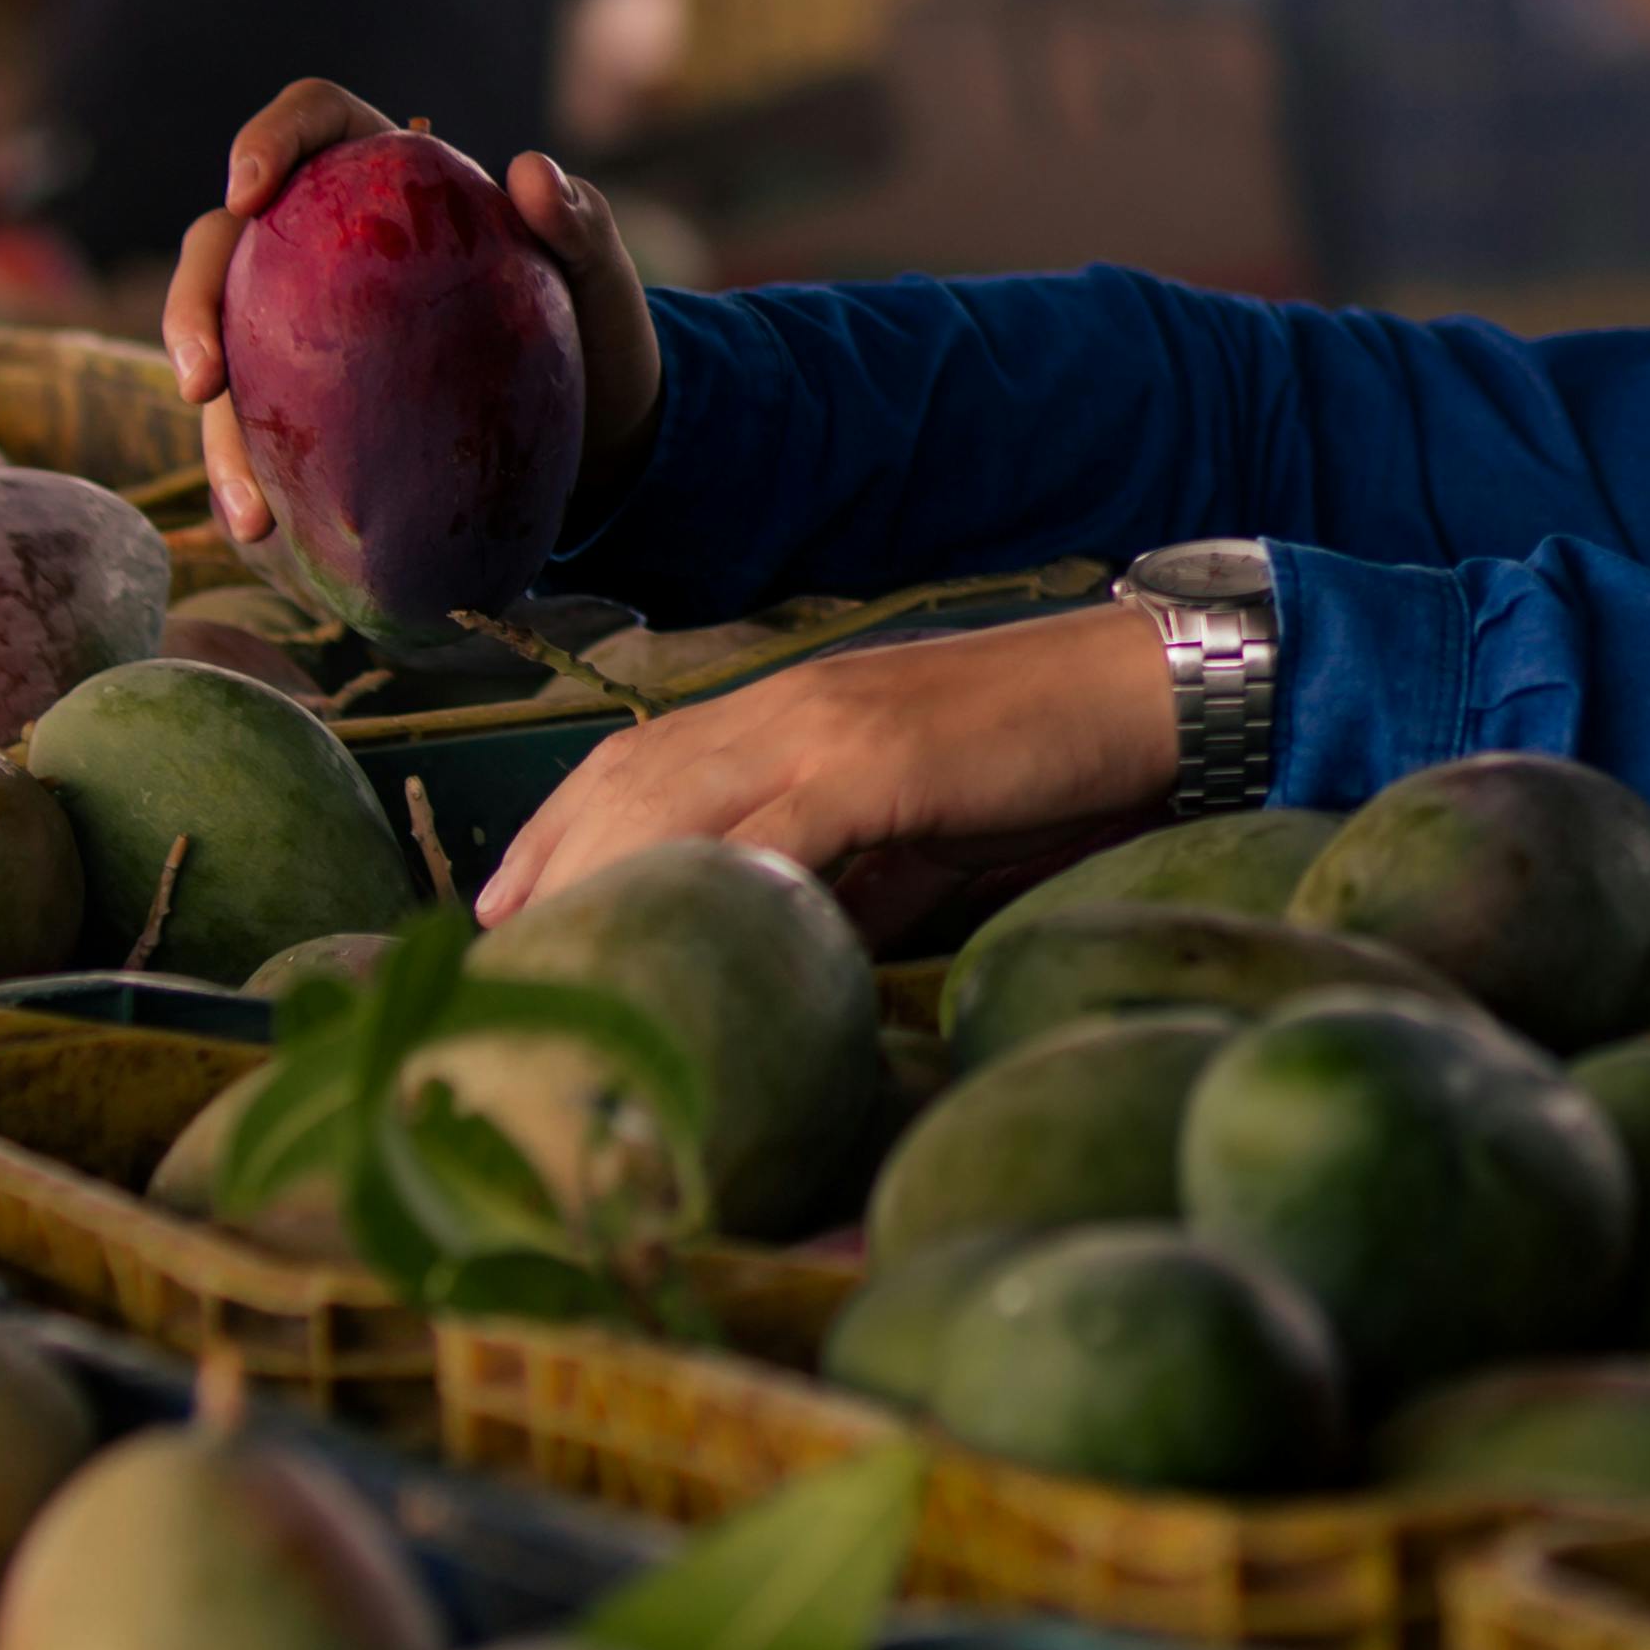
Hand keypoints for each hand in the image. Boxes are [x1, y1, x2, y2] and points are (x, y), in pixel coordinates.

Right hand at [162, 81, 664, 542]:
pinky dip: (250, 475)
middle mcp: (325, 240)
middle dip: (191, 306)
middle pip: (222, 243)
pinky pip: (257, 428)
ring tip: (249, 505)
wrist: (600, 430)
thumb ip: (580, 223)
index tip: (248, 194)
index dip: (267, 138)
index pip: (315, 121)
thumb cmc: (596, 333)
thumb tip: (530, 171)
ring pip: (223, 348)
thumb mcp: (603, 281)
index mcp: (390, 175)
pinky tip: (260, 524)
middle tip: (202, 381)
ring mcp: (303, 322)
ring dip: (214, 426)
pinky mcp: (308, 399)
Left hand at [474, 606, 1181, 920]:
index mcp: (794, 712)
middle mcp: (790, 707)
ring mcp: (831, 729)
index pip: (638, 758)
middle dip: (551, 861)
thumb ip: (855, 876)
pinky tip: (682, 940)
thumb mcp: (925, 828)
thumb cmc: (1050, 762)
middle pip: (628, 777)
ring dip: (604, 881)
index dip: (560, 827)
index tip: (509, 905)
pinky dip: (721, 889)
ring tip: (558, 955)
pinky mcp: (881, 764)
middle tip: (496, 947)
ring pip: (675, 801)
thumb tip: (799, 945)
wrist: (1153, 694)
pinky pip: (775, 836)